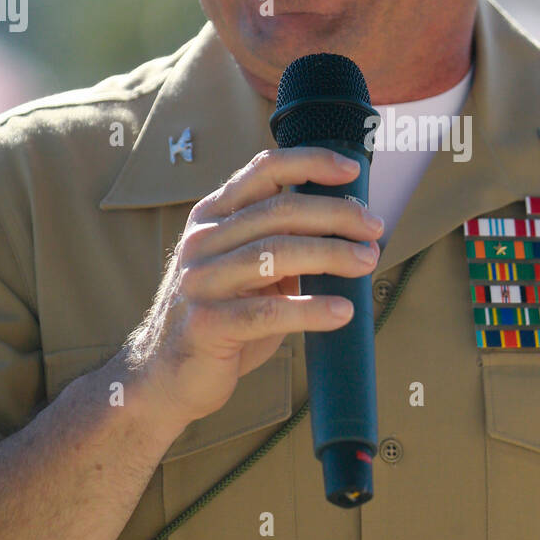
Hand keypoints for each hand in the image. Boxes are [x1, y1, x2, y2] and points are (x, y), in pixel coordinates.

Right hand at [121, 148, 382, 427]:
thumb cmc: (221, 317)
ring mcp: (200, 281)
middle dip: (335, 214)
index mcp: (213, 217)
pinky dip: (312, 308)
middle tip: (374, 228)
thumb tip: (352, 229)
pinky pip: (268, 312)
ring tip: (367, 262)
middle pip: (279, 212)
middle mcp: (202, 241)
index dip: (310, 163)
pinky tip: (343, 311)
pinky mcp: (206, 324)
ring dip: (331, 254)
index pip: (263, 171)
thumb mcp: (249, 270)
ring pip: (276, 255)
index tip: (352, 171)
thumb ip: (283, 243)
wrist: (165, 375)